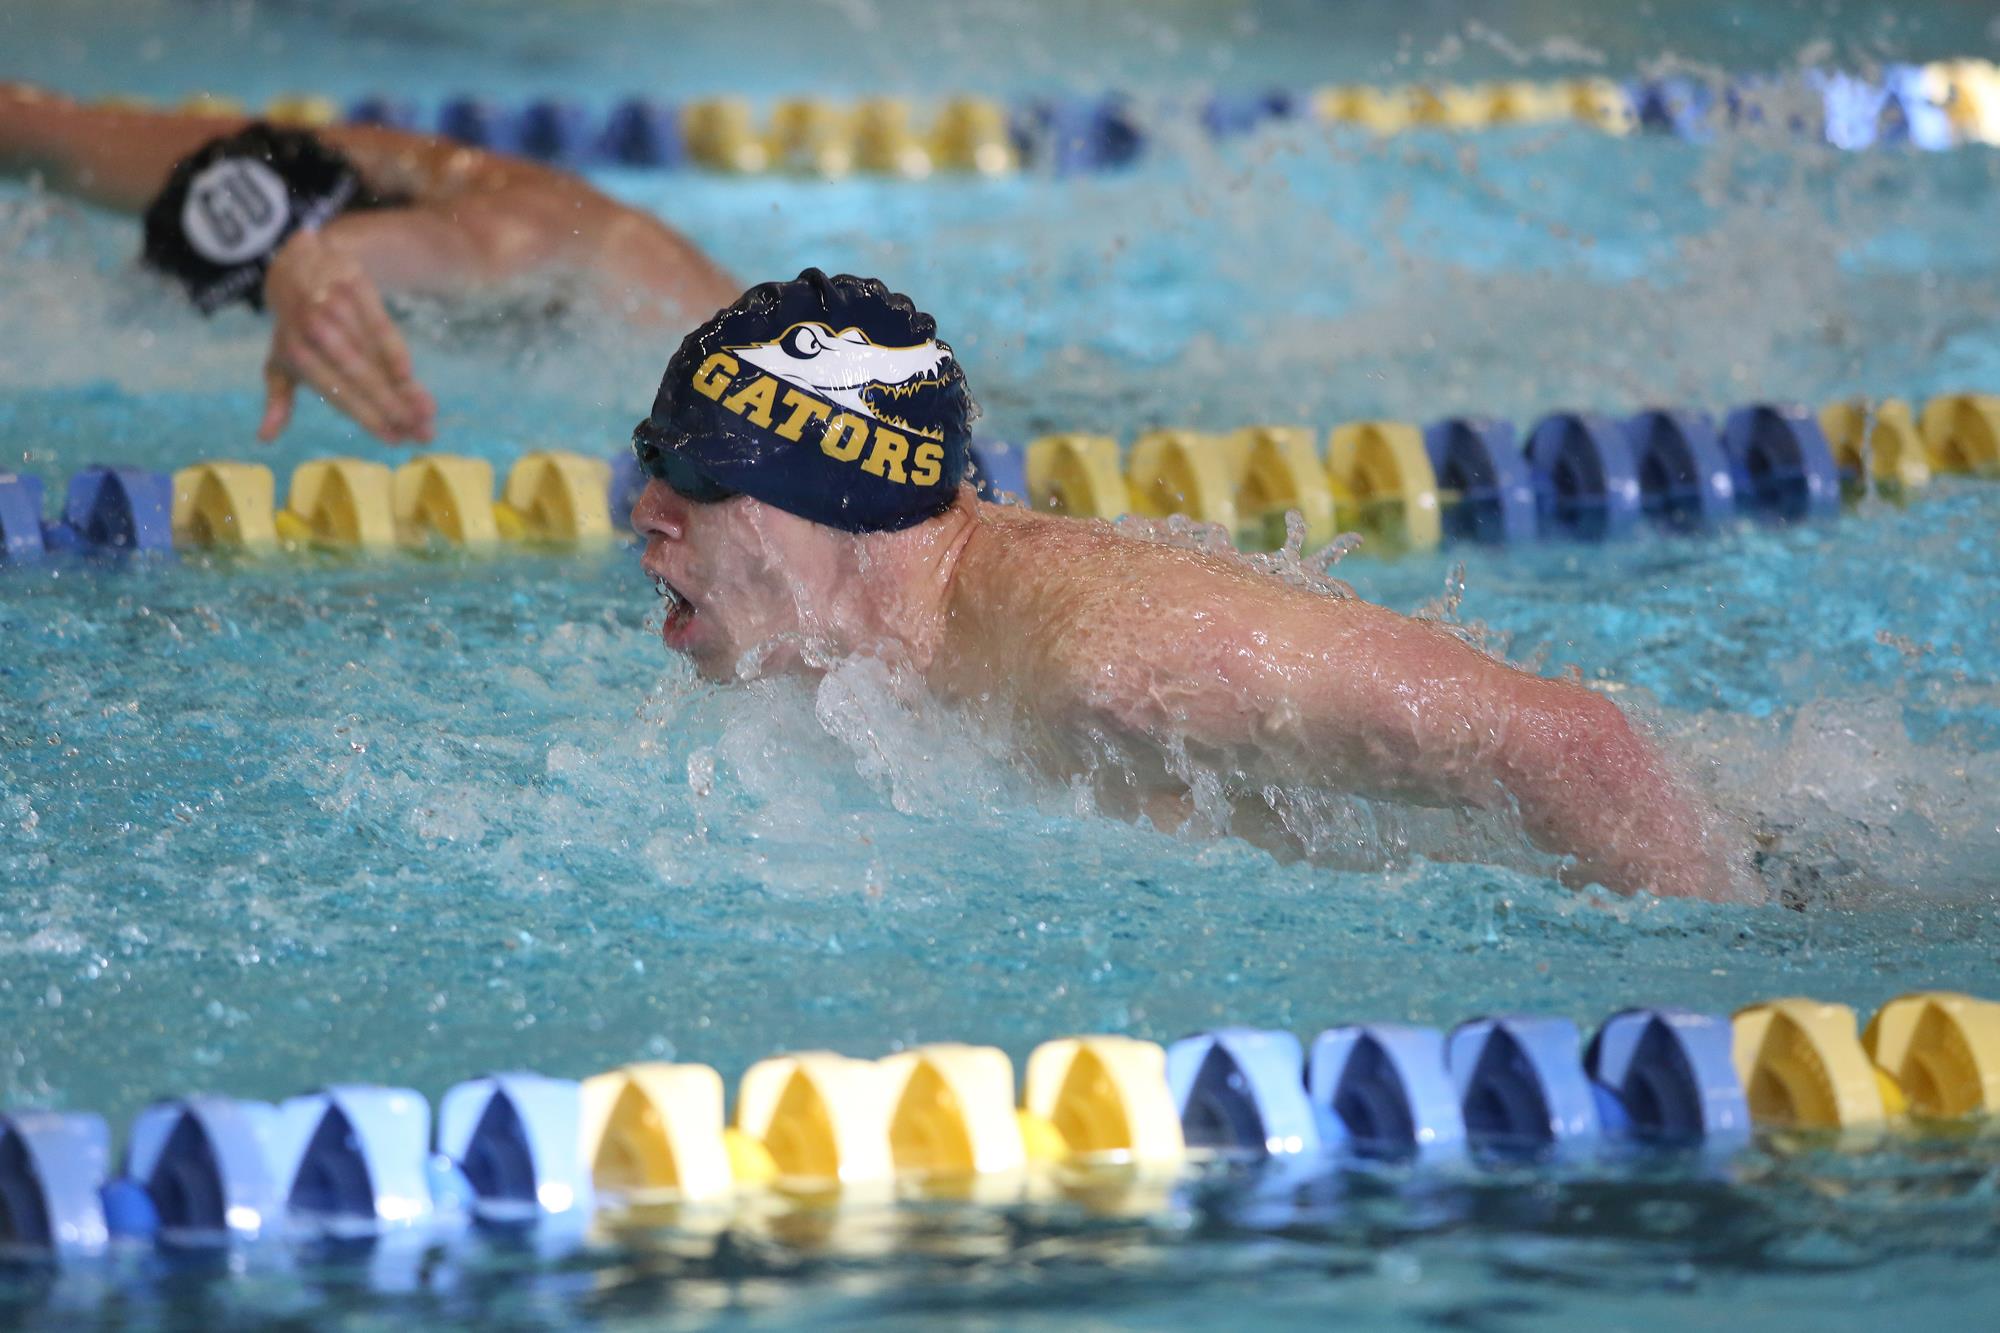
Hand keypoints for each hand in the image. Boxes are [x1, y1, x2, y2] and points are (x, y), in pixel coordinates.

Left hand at [259, 228, 434, 443]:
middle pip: (359, 377)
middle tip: (423, 433)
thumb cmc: (295, 327)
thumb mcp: (280, 361)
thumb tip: (264, 439)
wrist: (300, 264)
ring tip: (428, 412)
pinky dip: (395, 351)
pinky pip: (380, 325)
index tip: (394, 440)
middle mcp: (312, 330)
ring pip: (374, 355)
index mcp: (296, 353)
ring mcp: (333, 306)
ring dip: (404, 388)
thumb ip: (278, 401)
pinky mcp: (354, 286)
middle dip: (394, 408)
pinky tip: (410, 376)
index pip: (337, 392)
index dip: (367, 418)